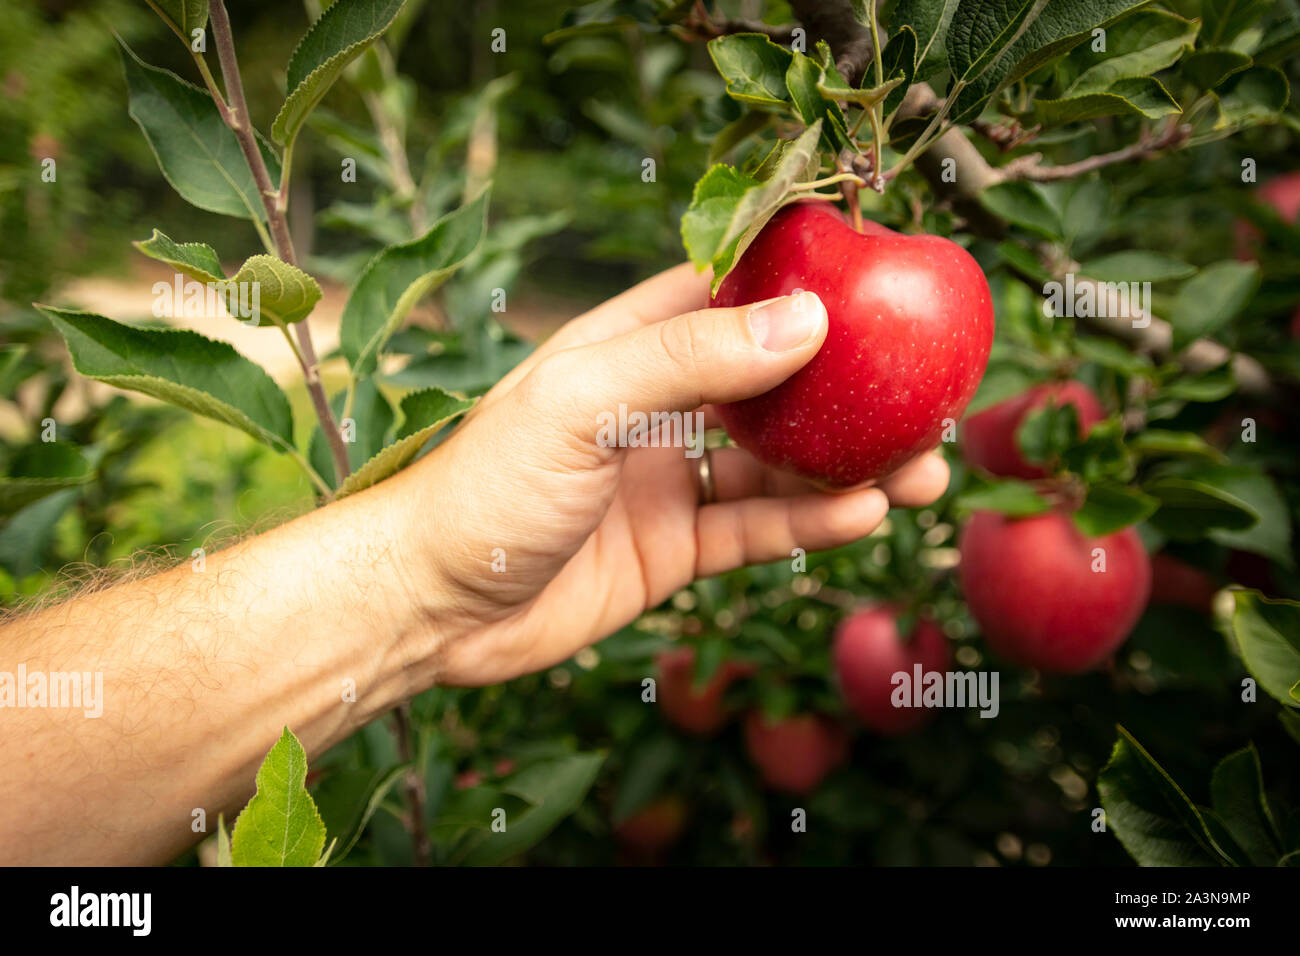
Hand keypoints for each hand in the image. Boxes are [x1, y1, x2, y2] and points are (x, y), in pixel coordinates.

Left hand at [384, 264, 950, 685]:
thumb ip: (687, 360)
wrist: (433, 608)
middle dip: (847, 390)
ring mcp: (669, 479)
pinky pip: (756, 530)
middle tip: (922, 398)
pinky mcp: (675, 549)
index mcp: (626, 345)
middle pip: (771, 384)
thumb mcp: (581, 402)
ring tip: (922, 472)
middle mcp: (656, 406)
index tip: (877, 279)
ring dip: (849, 467)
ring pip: (779, 463)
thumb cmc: (485, 486)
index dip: (798, 282)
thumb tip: (807, 319)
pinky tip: (862, 517)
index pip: (725, 293)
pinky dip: (810, 524)